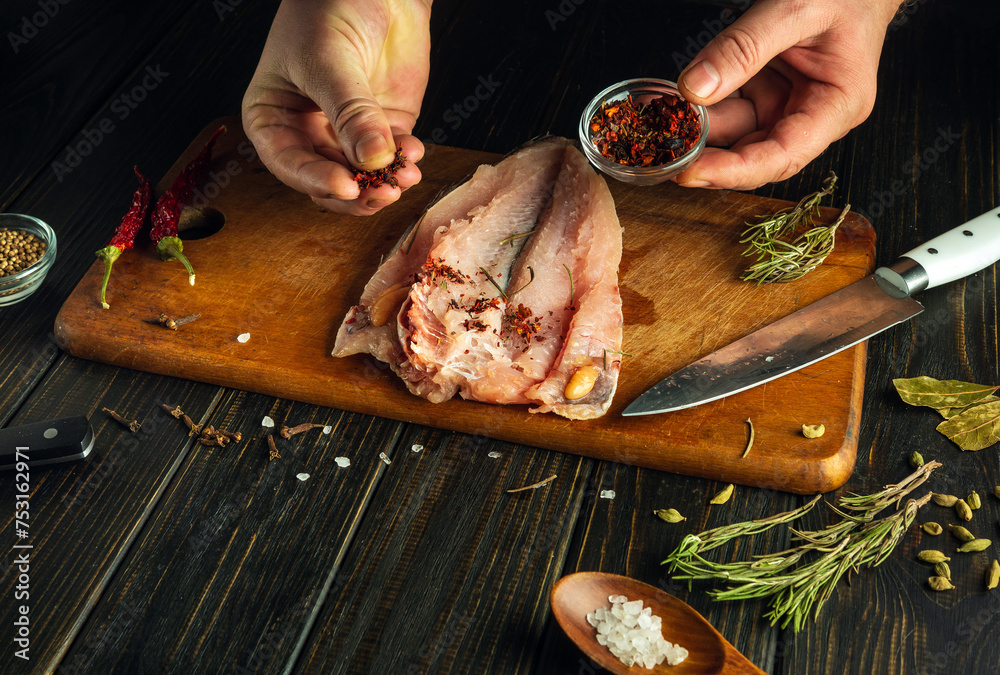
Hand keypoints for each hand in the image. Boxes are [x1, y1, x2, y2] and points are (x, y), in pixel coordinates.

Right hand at [242, 0, 431, 214]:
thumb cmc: (330, 7)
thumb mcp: (330, 59)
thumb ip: (351, 112)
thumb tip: (372, 160)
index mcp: (273, 117)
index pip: (289, 163)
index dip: (316, 181)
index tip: (347, 187)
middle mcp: (307, 132)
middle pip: (328, 181)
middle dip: (358, 191)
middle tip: (385, 192)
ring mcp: (347, 133)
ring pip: (362, 178)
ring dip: (386, 183)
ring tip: (407, 174)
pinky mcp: (383, 128)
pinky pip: (392, 159)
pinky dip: (405, 163)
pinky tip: (415, 153)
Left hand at [675, 0, 902, 189]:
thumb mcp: (794, 8)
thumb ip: (744, 48)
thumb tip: (695, 89)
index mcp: (837, 106)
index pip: (782, 156)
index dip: (734, 171)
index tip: (691, 173)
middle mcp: (810, 113)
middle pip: (753, 150)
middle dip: (706, 155)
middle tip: (661, 155)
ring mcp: (784, 101)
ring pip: (732, 129)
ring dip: (693, 128)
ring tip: (653, 122)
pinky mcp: (762, 87)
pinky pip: (725, 104)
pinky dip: (696, 104)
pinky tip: (666, 103)